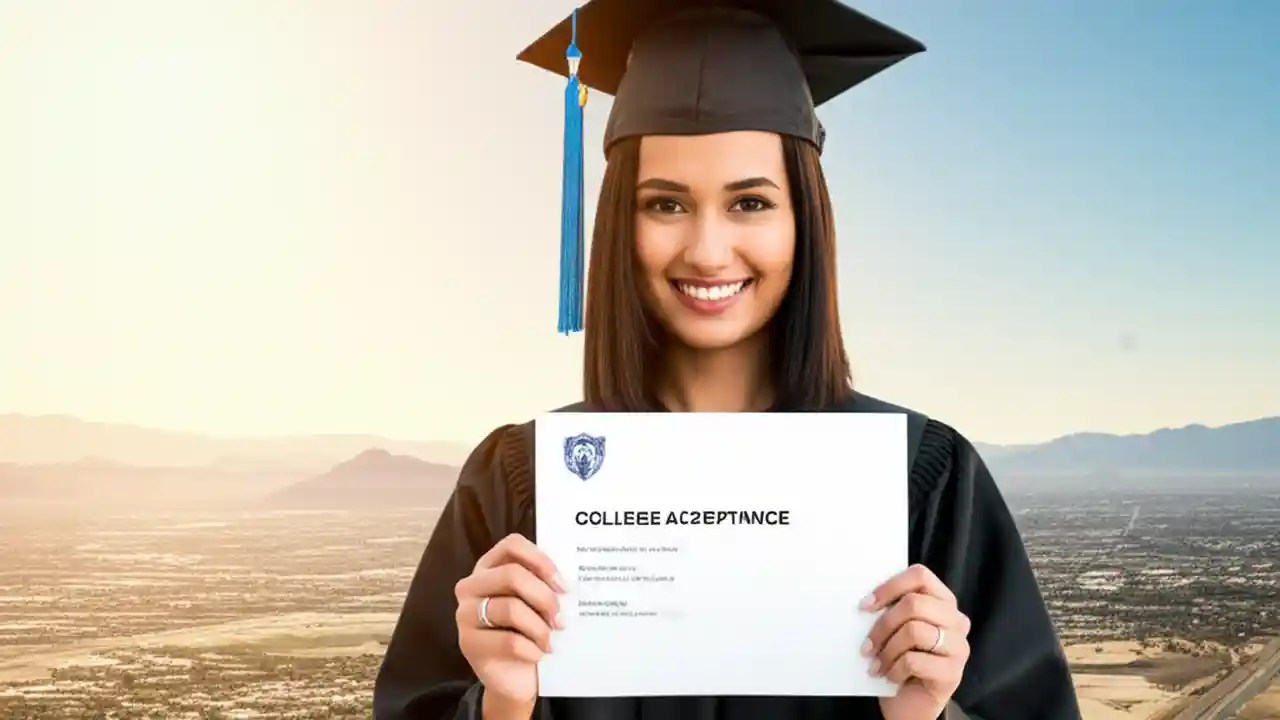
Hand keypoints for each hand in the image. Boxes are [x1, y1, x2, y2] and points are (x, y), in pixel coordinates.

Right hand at [454, 533, 566, 714]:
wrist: (514, 677)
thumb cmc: (528, 632)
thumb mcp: (536, 603)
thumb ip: (544, 586)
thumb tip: (567, 583)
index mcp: (489, 567)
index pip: (512, 545)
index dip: (540, 560)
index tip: (562, 584)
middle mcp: (471, 586)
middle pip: (512, 575)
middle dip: (544, 597)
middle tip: (560, 618)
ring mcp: (465, 614)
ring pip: (511, 608)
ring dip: (540, 627)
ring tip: (550, 640)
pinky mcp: (468, 643)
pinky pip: (509, 641)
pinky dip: (532, 649)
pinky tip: (538, 654)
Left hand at [861, 564, 970, 719]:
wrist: (912, 702)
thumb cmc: (902, 659)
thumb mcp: (897, 629)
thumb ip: (891, 610)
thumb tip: (865, 602)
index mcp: (943, 601)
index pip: (920, 576)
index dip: (890, 586)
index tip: (865, 605)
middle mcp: (956, 620)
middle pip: (914, 604)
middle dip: (883, 624)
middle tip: (867, 644)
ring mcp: (958, 646)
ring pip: (914, 631)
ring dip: (887, 650)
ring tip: (876, 663)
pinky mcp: (953, 672)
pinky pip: (916, 660)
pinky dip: (895, 669)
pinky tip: (890, 676)